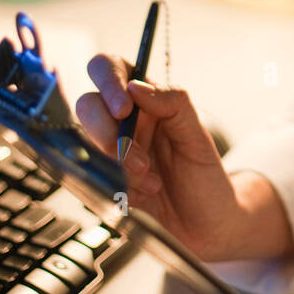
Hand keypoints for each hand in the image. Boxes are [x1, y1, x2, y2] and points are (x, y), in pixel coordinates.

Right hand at [77, 54, 241, 261]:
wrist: (206, 225)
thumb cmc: (205, 176)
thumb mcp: (198, 138)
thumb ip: (174, 105)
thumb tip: (137, 86)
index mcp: (146, 99)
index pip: (111, 68)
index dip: (108, 81)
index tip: (123, 108)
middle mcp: (123, 121)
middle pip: (88, 105)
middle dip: (106, 131)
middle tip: (138, 158)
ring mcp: (109, 150)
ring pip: (87, 142)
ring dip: (118, 164)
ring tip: (152, 180)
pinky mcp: (101, 179)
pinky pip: (91, 176)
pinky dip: (118, 187)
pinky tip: (144, 195)